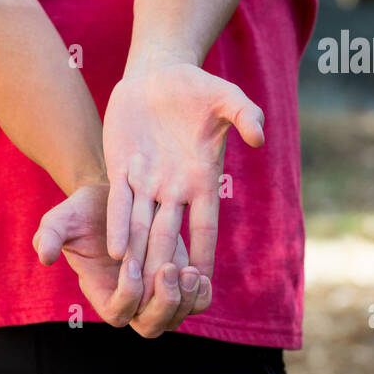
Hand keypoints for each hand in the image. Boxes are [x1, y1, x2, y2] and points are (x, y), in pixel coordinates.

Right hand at [32, 182, 211, 336]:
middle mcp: (131, 300)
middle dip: (163, 305)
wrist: (115, 196)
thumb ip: (50, 234)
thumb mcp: (63, 217)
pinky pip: (195, 303)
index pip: (118, 313)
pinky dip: (201, 296)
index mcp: (102, 292)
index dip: (127, 295)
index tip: (131, 263)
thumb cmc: (85, 210)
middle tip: (169, 271)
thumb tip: (45, 256)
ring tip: (190, 271)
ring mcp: (156, 293)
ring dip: (185, 300)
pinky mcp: (177, 279)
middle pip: (151, 326)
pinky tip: (201, 274)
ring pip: (175, 318)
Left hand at [102, 62, 264, 310]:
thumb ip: (244, 114)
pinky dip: (118, 225)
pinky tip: (115, 250)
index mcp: (201, 180)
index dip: (204, 255)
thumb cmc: (196, 88)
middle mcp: (173, 189)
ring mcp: (146, 181)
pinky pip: (120, 203)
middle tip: (164, 299)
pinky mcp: (122, 169)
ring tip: (136, 286)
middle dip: (167, 266)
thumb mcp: (225, 96)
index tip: (204, 286)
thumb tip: (259, 135)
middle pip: (170, 236)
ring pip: (142, 227)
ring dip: (139, 254)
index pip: (204, 227)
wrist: (157, 74)